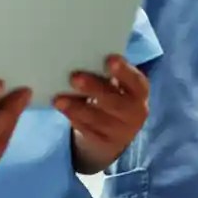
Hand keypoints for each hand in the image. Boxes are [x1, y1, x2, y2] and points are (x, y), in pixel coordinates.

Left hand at [54, 55, 149, 171]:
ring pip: (99, 119)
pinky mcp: (105, 142)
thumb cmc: (111, 93)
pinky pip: (89, 131)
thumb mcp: (114, 83)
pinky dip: (74, 119)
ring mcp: (121, 131)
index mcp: (139, 91)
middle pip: (115, 102)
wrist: (114, 130)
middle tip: (74, 77)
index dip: (124, 71)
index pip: (136, 81)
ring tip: (58, 99)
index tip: (110, 59)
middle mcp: (135, 112)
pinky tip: (62, 109)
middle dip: (94, 89)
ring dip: (77, 108)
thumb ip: (104, 72)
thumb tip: (79, 55)